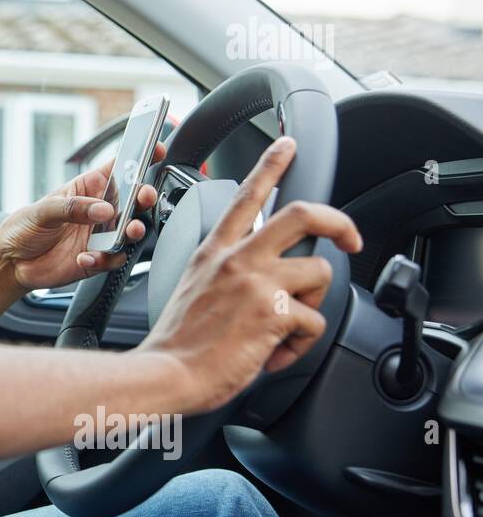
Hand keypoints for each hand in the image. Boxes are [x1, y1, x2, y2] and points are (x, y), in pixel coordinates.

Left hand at [0, 142, 164, 289]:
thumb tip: (104, 210)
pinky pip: (114, 259)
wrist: (12, 262)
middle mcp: (101, 210)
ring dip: (134, 230)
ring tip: (129, 230)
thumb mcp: (43, 210)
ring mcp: (102, 235)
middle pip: (134, 200)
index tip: (155, 149)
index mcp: (89, 188)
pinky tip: (85, 258)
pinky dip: (104, 259)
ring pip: (132, 231)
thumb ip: (72, 208)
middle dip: (144, 196)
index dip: (139, 156)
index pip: (119, 168)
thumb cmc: (25, 227)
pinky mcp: (99, 259)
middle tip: (143, 196)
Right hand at [138, 136, 362, 413]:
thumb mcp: (194, 290)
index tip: (287, 145)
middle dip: (338, 223)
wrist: (165, 371)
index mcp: (215, 252)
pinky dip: (300, 345)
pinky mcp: (275, 310)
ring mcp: (257, 281)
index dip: (270, 166)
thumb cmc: (177, 342)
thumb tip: (267, 286)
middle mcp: (237, 259)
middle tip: (351, 238)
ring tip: (286, 328)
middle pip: (302, 215)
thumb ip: (228, 276)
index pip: (246, 196)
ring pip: (319, 274)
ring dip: (313, 304)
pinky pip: (314, 322)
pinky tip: (275, 354)